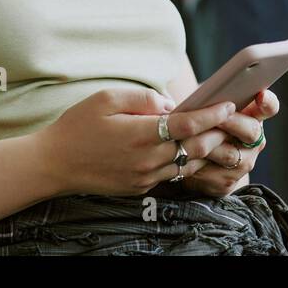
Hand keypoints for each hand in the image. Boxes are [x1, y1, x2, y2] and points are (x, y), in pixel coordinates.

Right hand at [34, 87, 235, 197]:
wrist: (53, 164)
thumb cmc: (78, 126)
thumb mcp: (107, 98)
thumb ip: (144, 98)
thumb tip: (172, 105)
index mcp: (140, 135)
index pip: (189, 125)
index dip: (212, 114)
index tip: (228, 104)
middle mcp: (147, 160)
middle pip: (196, 148)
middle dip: (218, 133)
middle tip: (233, 119)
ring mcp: (144, 178)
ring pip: (188, 165)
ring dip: (207, 150)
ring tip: (221, 134)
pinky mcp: (140, 188)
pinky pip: (172, 174)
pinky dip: (187, 162)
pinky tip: (194, 150)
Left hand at [180, 89, 279, 197]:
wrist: (191, 158)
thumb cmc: (200, 124)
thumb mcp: (207, 108)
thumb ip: (211, 100)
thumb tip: (179, 98)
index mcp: (253, 116)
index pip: (269, 107)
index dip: (268, 102)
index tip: (261, 95)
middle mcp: (254, 141)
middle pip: (252, 131)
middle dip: (232, 122)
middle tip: (216, 116)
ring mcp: (243, 162)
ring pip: (231, 155)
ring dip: (210, 145)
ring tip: (192, 137)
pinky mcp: (227, 182)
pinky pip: (214, 174)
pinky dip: (198, 166)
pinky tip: (185, 157)